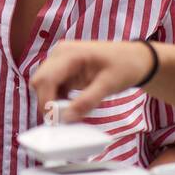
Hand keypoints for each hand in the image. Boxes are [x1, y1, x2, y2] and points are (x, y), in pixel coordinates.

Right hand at [29, 40, 154, 120]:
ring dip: (52, 101)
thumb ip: (87, 101)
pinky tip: (71, 106)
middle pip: (39, 81)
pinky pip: (53, 87)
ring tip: (70, 112)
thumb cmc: (125, 66)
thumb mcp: (109, 85)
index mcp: (69, 53)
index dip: (46, 102)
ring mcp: (60, 61)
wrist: (135, 58)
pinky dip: (58, 99)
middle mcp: (59, 55)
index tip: (56, 121)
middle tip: (62, 119)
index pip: (45, 79)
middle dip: (47, 102)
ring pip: (43, 85)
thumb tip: (66, 118)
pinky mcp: (64, 70)